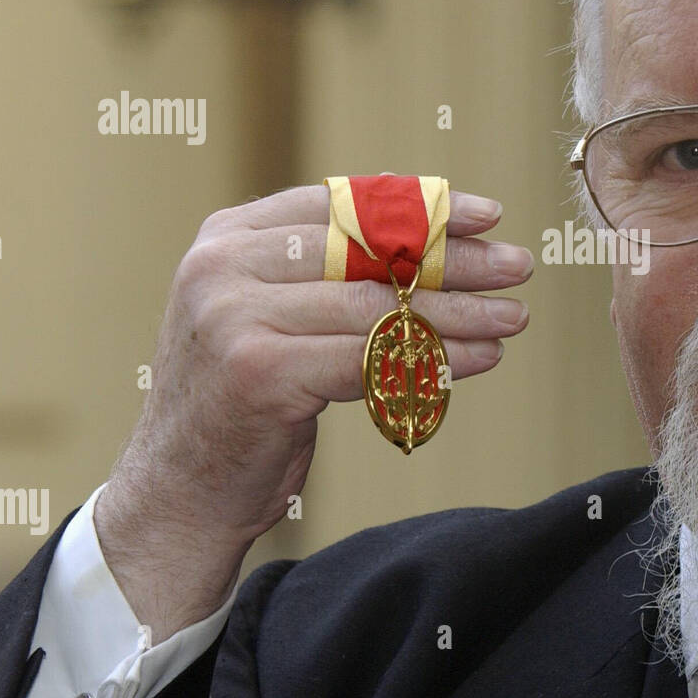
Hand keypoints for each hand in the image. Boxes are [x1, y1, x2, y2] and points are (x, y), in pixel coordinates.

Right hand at [95, 184, 530, 638]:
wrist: (177, 494)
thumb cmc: (242, 400)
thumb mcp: (269, 314)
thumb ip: (323, 269)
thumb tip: (425, 227)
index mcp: (229, 236)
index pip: (345, 203)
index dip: (423, 206)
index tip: (487, 216)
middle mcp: (224, 264)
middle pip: (369, 250)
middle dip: (455, 257)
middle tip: (519, 265)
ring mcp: (236, 316)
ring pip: (378, 306)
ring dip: (459, 312)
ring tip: (513, 316)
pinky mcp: (260, 371)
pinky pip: (372, 358)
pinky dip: (436, 358)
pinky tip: (481, 359)